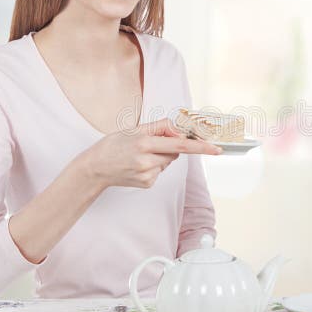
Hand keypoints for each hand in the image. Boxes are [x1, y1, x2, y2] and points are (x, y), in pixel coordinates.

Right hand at [87, 118, 221, 188]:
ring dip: (161, 156)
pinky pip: (160, 171)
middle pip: (175, 152)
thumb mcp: (134, 129)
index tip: (216, 148)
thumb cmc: (114, 145)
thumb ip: (161, 127)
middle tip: (152, 143)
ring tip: (140, 155)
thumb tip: (181, 130)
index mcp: (144, 142)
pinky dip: (154, 166)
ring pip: (168, 162)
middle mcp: (147, 160)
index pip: (180, 145)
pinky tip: (139, 165)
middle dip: (171, 146)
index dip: (200, 146)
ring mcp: (147, 174)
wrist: (95, 168)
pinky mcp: (147, 183)